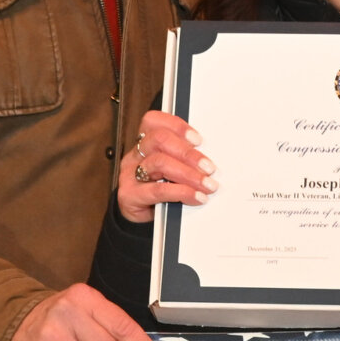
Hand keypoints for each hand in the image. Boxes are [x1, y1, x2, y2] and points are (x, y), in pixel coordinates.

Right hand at [118, 109, 216, 223]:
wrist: (141, 218)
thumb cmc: (159, 191)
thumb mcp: (172, 171)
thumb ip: (184, 160)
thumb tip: (210, 161)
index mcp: (144, 144)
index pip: (153, 121)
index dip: (176, 126)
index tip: (198, 139)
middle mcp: (135, 155)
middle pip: (159, 140)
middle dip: (188, 153)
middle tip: (209, 168)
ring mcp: (129, 174)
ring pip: (159, 162)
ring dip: (188, 173)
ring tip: (206, 184)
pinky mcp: (130, 195)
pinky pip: (158, 190)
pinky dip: (182, 192)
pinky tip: (196, 197)